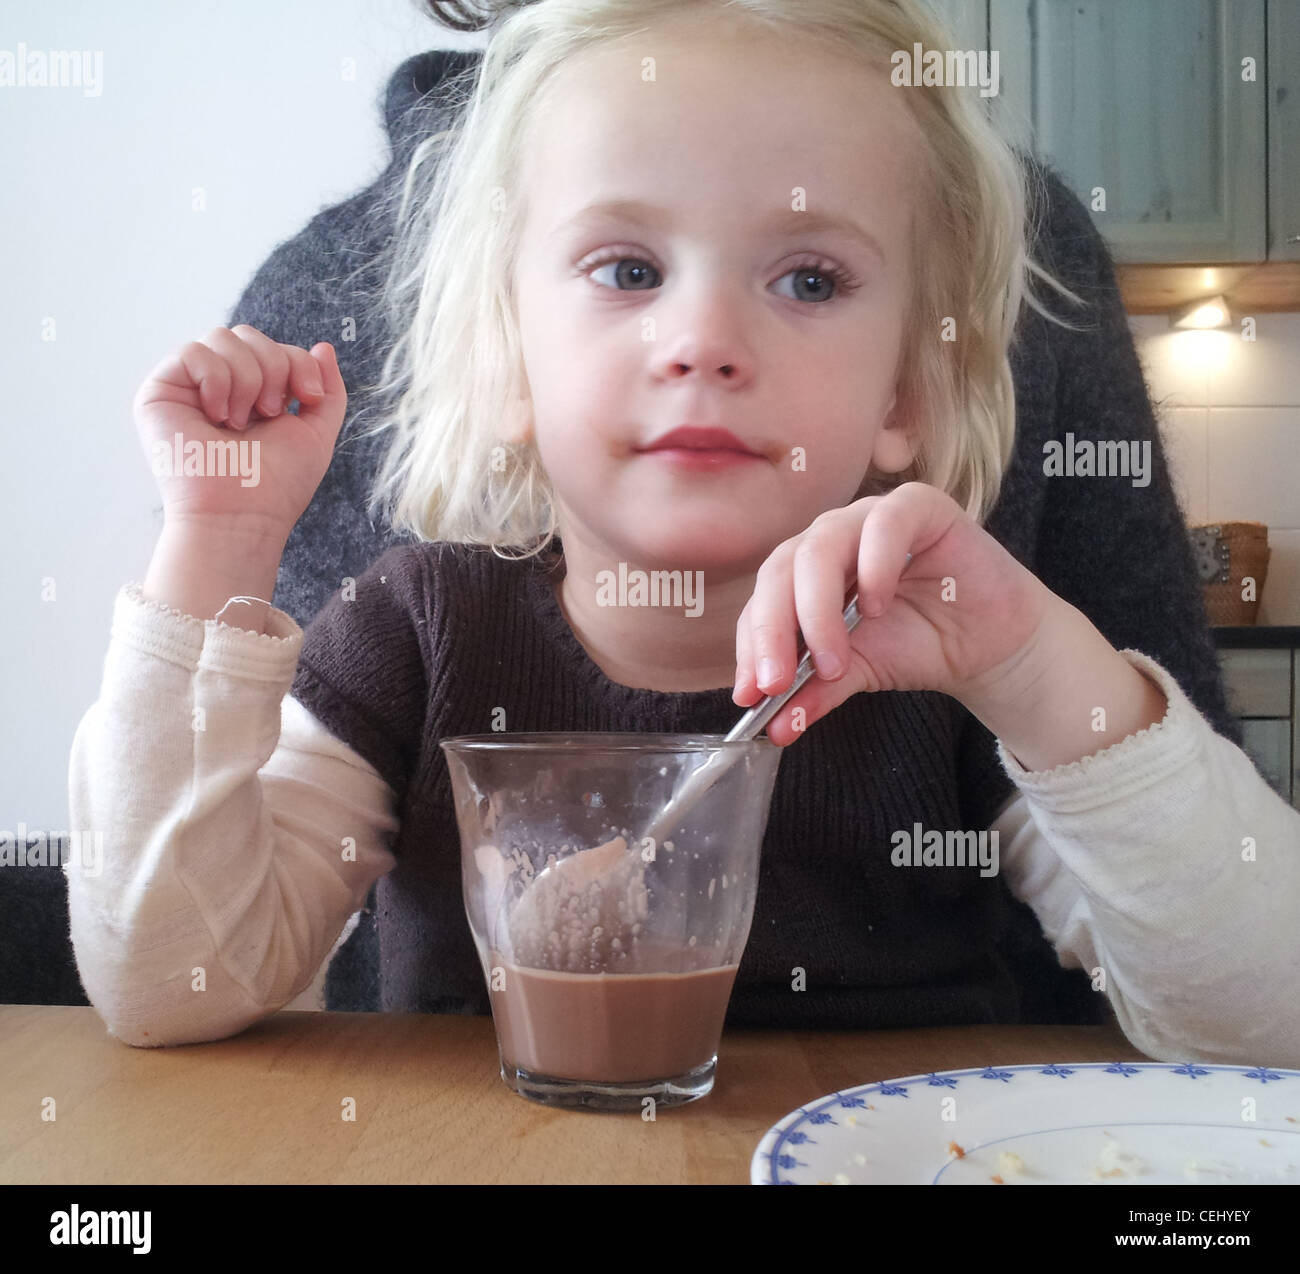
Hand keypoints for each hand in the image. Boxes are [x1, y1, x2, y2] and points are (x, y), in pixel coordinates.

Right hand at [133, 325, 346, 540]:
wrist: (242, 514)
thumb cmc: (277, 484)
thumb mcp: (316, 432)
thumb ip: (326, 390)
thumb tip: (322, 346)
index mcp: (253, 395)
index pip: (274, 347)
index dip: (297, 363)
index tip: (307, 398)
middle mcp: (219, 388)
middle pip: (248, 334)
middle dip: (273, 367)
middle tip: (270, 413)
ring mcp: (188, 389)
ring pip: (222, 337)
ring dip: (247, 379)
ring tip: (241, 422)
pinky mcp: (159, 392)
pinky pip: (193, 351)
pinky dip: (216, 381)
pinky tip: (217, 418)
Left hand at [733, 481, 1056, 743]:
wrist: (990, 644)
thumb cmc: (918, 644)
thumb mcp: (858, 673)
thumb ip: (815, 692)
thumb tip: (777, 728)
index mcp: (803, 574)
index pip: (762, 603)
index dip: (751, 646)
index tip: (750, 695)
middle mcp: (829, 539)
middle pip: (780, 571)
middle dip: (773, 631)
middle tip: (777, 683)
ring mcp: (869, 518)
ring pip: (821, 545)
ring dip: (816, 609)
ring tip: (833, 659)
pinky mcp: (919, 507)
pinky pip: (884, 523)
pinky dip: (873, 566)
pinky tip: (876, 608)